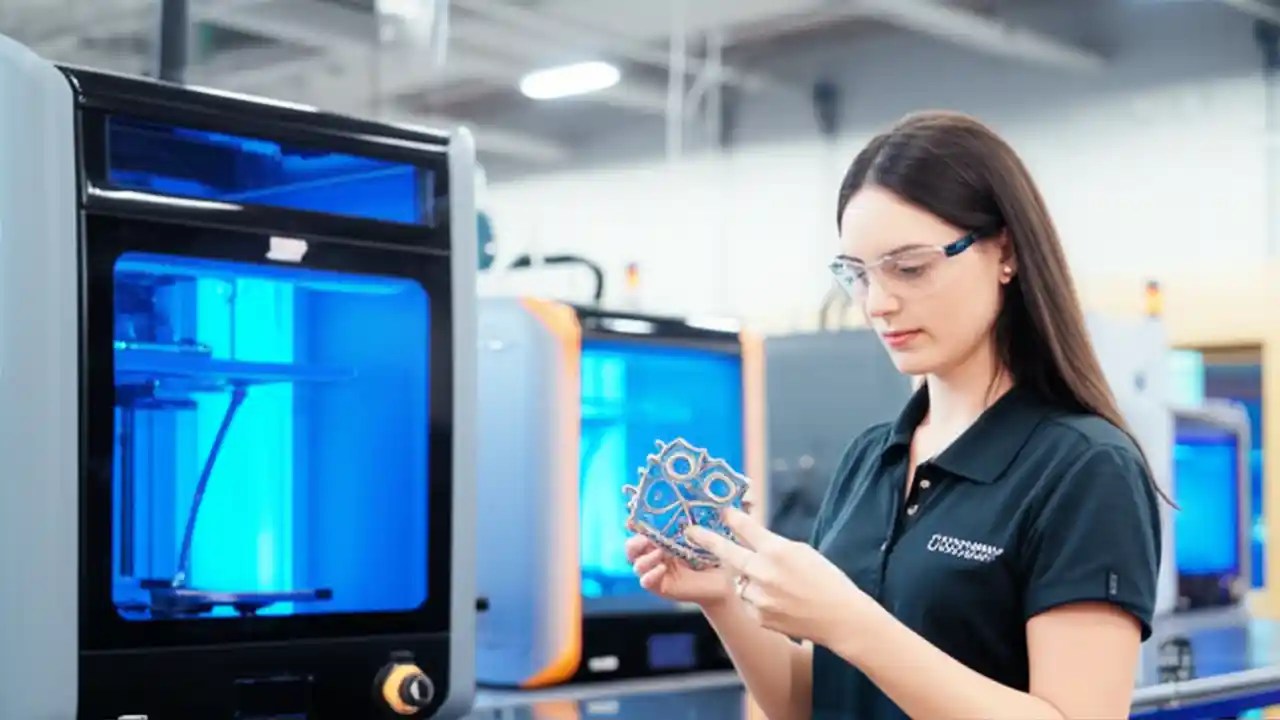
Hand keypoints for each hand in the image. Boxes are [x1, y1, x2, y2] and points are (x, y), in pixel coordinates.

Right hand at [625, 529, 735, 606]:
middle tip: (646, 539)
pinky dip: (650, 575)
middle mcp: (655, 556)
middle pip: (631, 549)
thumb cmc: (713, 555)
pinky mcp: (661, 587)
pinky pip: (646, 582)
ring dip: (645, 558)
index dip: (633, 525)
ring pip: (636, 565)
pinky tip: (662, 568)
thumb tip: (680, 512)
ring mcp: (657, 572)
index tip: (633, 519)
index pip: (640, 531)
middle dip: (634, 543)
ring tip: (660, 553)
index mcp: (661, 541)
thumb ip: (689, 526)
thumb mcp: (701, 537)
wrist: (723, 580)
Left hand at [685, 508, 873, 647]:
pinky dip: (757, 598)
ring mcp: (759, 598)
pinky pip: (748, 602)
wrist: (840, 618)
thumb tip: (751, 539)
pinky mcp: (758, 617)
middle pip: (726, 553)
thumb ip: (773, 545)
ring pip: (739, 581)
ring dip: (747, 578)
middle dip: (707, 540)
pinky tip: (779, 600)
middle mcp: (763, 573)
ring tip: (774, 583)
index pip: (745, 528)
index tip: (720, 511)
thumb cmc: (826, 580)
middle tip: (691, 531)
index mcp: (777, 551)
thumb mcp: (802, 551)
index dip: (731, 518)